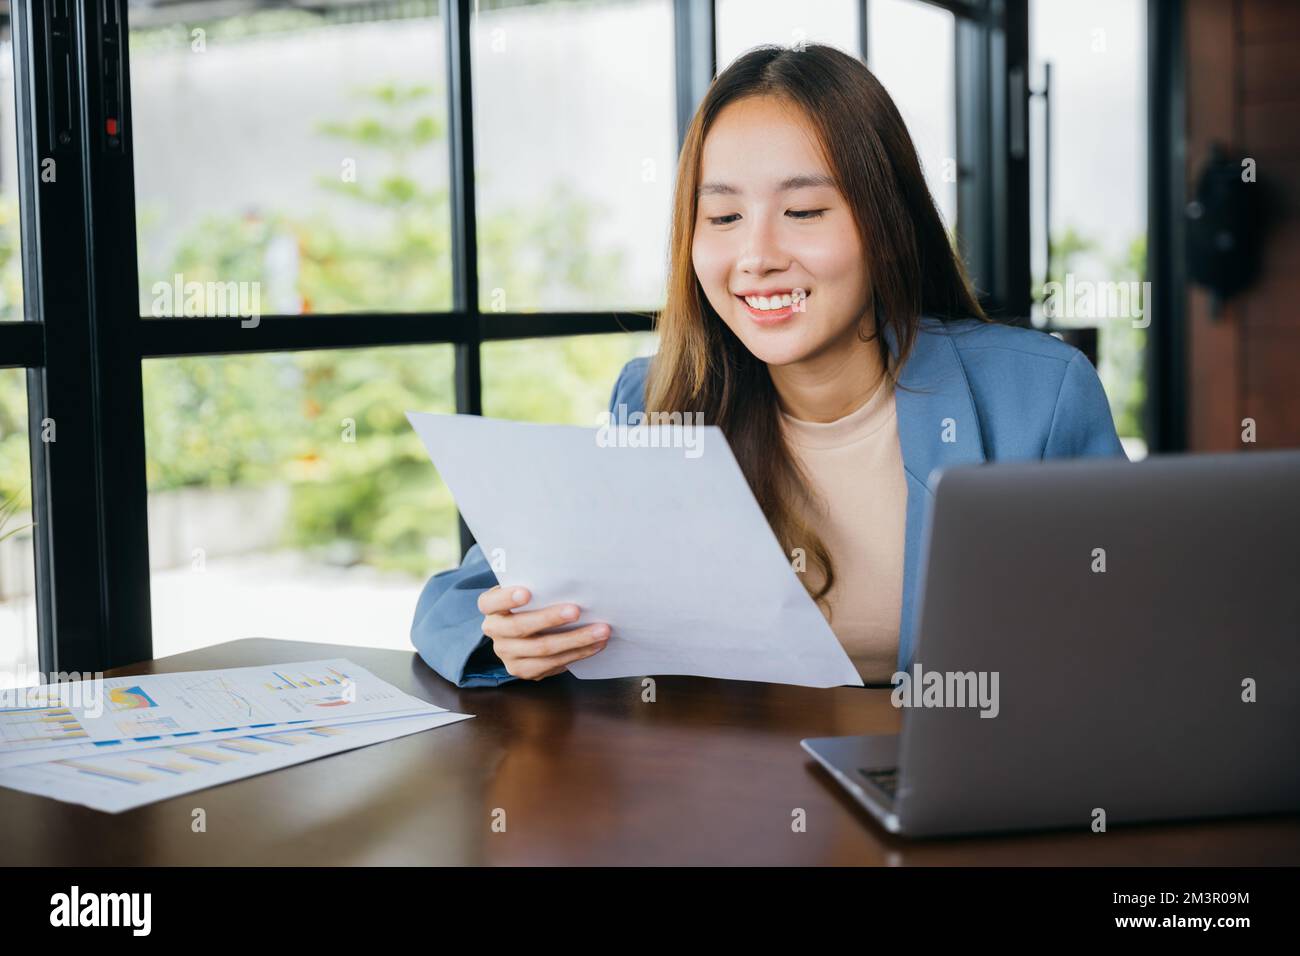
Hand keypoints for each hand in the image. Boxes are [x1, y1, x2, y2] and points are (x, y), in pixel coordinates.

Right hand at [477, 586, 610, 680]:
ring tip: (600, 631)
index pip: (491, 602)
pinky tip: (596, 645)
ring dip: (575, 640)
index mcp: (490, 608)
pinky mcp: (523, 670)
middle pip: (521, 627)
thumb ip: (537, 585)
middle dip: (551, 618)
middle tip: (577, 610)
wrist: (521, 631)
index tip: (527, 592)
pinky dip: (578, 654)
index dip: (507, 598)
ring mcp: (507, 654)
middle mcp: (494, 631)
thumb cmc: (530, 603)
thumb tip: (571, 578)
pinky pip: (552, 664)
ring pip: (543, 649)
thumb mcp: (524, 589)